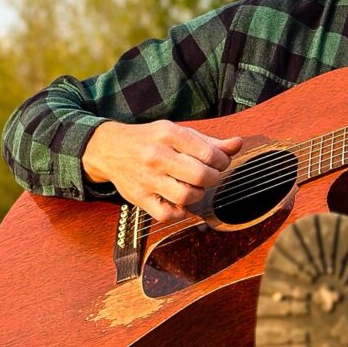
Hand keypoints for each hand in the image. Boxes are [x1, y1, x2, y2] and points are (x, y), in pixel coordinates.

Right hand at [82, 120, 243, 222]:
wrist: (110, 149)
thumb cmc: (150, 140)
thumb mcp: (177, 132)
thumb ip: (209, 141)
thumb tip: (237, 144)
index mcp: (168, 134)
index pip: (209, 153)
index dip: (222, 161)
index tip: (219, 162)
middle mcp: (157, 156)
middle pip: (201, 175)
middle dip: (213, 178)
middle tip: (209, 176)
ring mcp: (147, 179)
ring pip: (186, 196)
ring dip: (198, 195)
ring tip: (193, 187)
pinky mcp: (139, 198)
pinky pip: (168, 214)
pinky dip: (180, 211)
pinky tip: (179, 202)